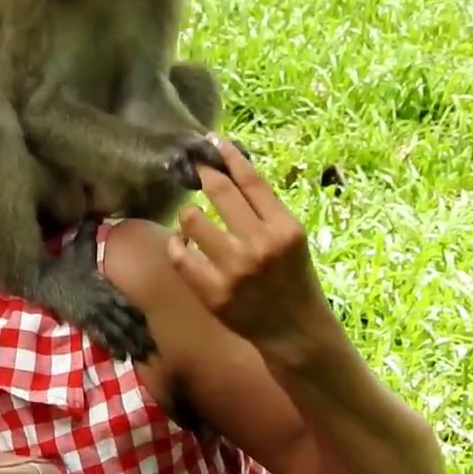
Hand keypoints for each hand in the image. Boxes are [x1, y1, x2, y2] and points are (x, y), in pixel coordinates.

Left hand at [166, 133, 329, 363]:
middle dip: (202, 173)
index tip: (213, 141)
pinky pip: (180, 256)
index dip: (229, 156)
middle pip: (220, 192)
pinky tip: (183, 243)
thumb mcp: (291, 239)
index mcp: (285, 228)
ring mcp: (235, 270)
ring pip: (193, 220)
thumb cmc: (292, 278)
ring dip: (189, 213)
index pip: (252, 180)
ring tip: (192, 217)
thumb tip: (232, 169)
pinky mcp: (213, 293)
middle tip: (193, 165)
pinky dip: (177, 244)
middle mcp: (260, 245)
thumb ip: (265, 209)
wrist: (295, 332)